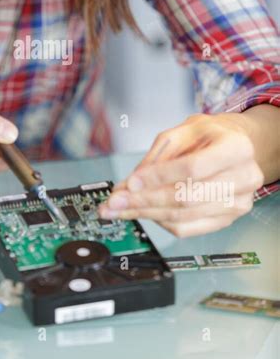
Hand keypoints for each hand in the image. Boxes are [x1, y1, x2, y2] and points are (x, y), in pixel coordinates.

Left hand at [98, 113, 264, 236]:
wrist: (240, 146)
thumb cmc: (212, 135)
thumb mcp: (185, 130)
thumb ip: (159, 154)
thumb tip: (131, 183)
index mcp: (236, 148)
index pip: (192, 168)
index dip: (159, 177)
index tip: (130, 182)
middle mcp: (243, 178)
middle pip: (186, 197)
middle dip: (144, 201)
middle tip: (114, 202)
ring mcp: (237, 203)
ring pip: (183, 216)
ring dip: (146, 214)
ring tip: (119, 210)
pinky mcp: (227, 219)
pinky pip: (187, 228)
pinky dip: (160, 221)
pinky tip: (142, 212)